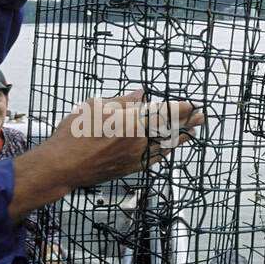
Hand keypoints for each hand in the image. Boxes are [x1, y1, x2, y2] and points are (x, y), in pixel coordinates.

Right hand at [8, 90, 203, 221]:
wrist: (63, 166)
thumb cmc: (74, 135)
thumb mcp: (95, 107)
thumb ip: (121, 101)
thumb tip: (140, 95)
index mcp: (131, 121)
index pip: (164, 113)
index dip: (181, 109)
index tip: (192, 105)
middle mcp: (138, 141)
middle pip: (170, 130)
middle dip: (188, 123)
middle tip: (201, 117)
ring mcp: (136, 157)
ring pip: (165, 146)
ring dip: (180, 138)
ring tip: (192, 132)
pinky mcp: (130, 168)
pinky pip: (155, 159)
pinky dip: (165, 151)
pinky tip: (170, 148)